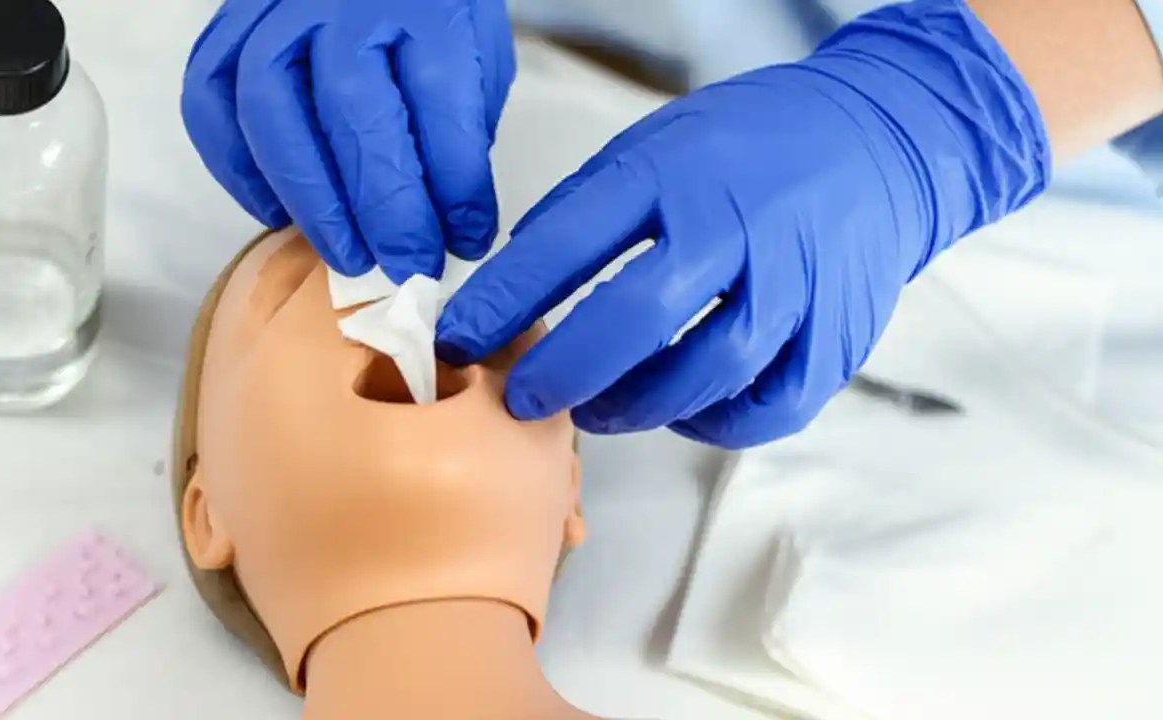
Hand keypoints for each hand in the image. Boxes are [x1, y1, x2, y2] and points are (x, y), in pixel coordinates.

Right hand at [182, 0, 514, 282]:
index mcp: (424, 2)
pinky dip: (237, 168)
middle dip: (381, 207)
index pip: (439, 97)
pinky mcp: (225, 30)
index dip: (454, 184)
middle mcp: (341, 0)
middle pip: (351, 108)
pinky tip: (278, 213)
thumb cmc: (429, 16)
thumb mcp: (477, 53)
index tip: (465, 241)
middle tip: (406, 267)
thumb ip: (463, 124)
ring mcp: (273, 11)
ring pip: (268, 108)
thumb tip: (448, 221)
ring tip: (347, 257)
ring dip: (309, 199)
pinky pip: (209, 101)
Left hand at [436, 1, 1049, 448]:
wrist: (878, 147)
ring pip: (704, 375)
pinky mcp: (836, 339)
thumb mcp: (655, 148)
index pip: (572, 239)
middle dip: (564, 371)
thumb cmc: (748, 151)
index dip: (505, 299)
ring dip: (633, 405)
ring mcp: (796, 288)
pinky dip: (712, 422)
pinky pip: (765, 409)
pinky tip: (681, 408)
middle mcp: (740, 228)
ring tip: (595, 408)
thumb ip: (585, 215)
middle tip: (523, 400)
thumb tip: (511, 291)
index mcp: (679, 171)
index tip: (458, 338)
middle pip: (638, 320)